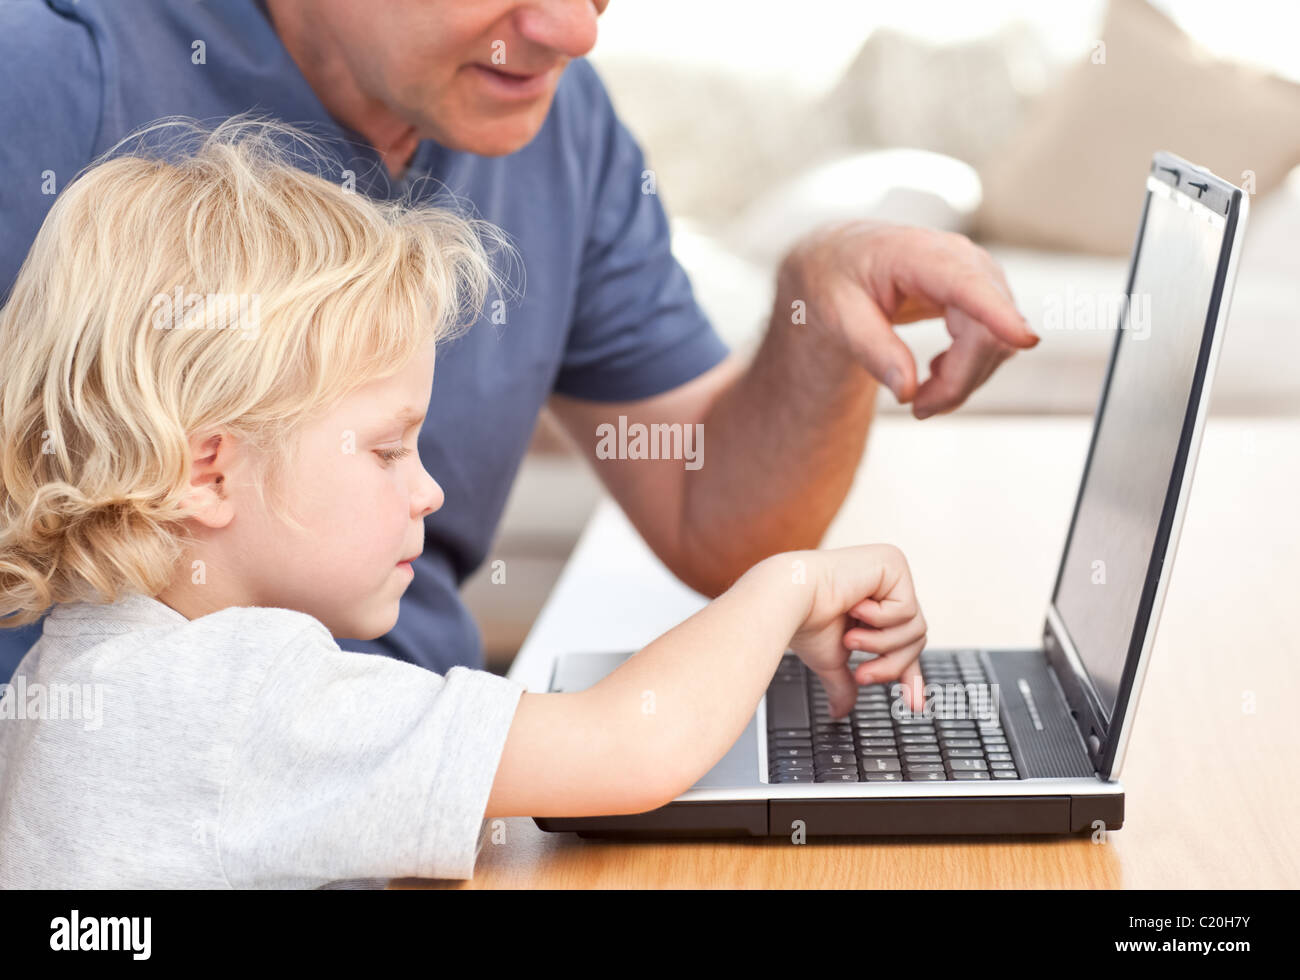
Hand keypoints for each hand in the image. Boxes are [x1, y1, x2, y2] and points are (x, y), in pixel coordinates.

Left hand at [777, 221, 1038, 418]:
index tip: (1025, 340)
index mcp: (916, 254)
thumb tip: (906, 392)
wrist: (843, 261)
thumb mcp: (837, 315)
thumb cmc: (836, 282)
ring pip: (997, 343)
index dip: (997, 314)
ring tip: (918, 393)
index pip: (966, 285)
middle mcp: (960, 259)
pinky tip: (936, 369)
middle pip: (986, 332)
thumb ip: (871, 350)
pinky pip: (995, 342)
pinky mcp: (985, 295)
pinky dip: (968, 369)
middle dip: (958, 382)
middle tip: (916, 410)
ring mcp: (978, 276)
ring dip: (963, 380)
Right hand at [784, 544, 926, 719]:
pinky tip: (855, 607)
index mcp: (875, 603)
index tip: (913, 704)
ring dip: (880, 642)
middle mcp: (886, 584)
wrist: (788, 599)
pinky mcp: (892, 563)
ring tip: (851, 637)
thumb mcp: (832, 660)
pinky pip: (907, 608)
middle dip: (890, 664)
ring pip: (915, 627)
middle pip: (915, 638)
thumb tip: (838, 711)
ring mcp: (891, 571)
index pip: (905, 640)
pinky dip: (880, 618)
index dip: (910, 673)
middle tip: (862, 676)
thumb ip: (844, 682)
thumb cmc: (804, 622)